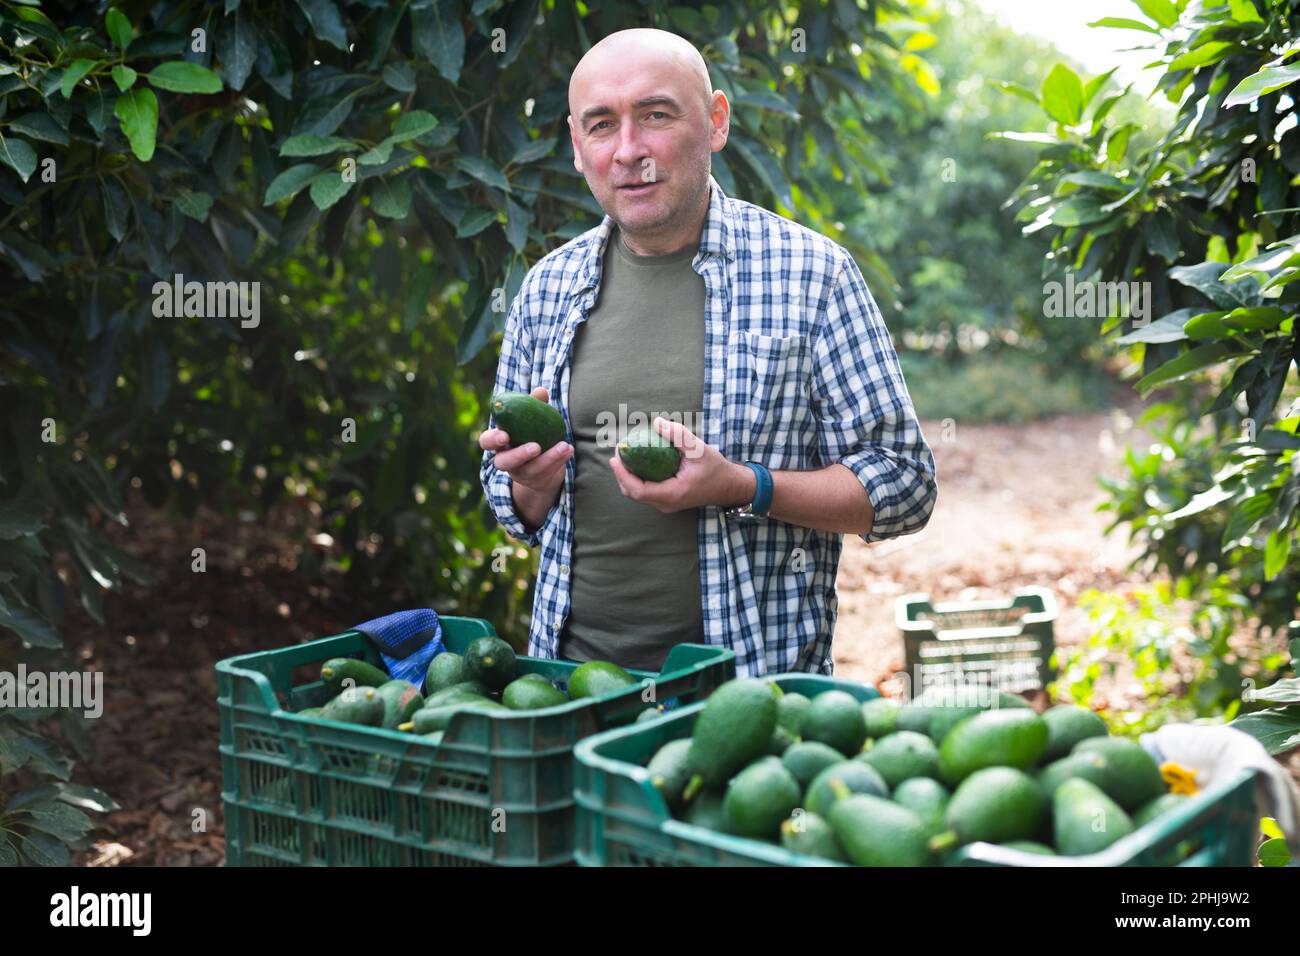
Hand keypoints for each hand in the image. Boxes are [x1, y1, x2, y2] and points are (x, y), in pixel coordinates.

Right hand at [479, 386, 572, 501]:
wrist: (541, 461)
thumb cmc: (531, 431)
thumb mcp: (531, 417)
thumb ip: (533, 405)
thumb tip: (541, 391)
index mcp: (499, 442)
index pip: (486, 442)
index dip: (492, 440)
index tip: (505, 435)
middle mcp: (505, 459)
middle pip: (502, 463)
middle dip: (518, 455)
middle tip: (535, 447)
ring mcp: (519, 473)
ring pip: (530, 470)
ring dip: (548, 458)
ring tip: (564, 446)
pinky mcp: (535, 481)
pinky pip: (546, 473)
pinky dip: (559, 460)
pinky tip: (569, 450)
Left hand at [609, 416, 752, 512]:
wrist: (729, 486)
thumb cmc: (716, 469)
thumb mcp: (698, 449)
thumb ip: (678, 435)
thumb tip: (656, 423)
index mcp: (672, 494)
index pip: (638, 490)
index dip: (623, 475)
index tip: (616, 458)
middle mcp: (666, 504)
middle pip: (633, 493)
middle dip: (621, 474)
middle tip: (618, 452)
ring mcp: (666, 504)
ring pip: (638, 494)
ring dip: (627, 476)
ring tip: (625, 455)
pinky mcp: (668, 500)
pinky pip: (646, 492)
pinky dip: (637, 478)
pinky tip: (637, 462)